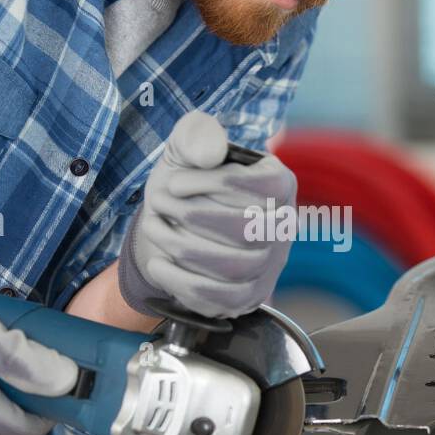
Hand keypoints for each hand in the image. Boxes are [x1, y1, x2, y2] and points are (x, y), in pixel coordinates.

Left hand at [118, 110, 296, 318]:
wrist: (173, 227)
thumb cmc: (186, 183)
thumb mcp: (187, 150)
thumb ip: (196, 135)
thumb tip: (210, 151)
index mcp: (279, 184)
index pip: (265, 186)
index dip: (217, 184)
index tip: (175, 181)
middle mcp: (282, 228)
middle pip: (248, 230)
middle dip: (193, 215)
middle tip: (158, 201)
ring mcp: (267, 267)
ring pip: (235, 268)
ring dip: (183, 247)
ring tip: (152, 227)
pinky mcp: (247, 297)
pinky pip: (223, 300)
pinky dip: (183, 283)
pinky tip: (158, 263)